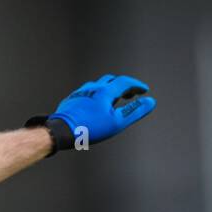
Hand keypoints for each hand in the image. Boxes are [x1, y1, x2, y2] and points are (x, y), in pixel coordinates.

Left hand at [27, 74, 154, 152]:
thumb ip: (134, 111)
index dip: (137, 85)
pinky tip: (95, 106)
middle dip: (123, 85)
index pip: (125, 82)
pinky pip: (87, 93)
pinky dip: (96, 95)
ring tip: (114, 100)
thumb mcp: (116, 123)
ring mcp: (80, 93)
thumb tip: (151, 102)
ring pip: (98, 85)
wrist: (61, 131)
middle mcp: (92, 88)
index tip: (144, 90)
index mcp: (105, 91)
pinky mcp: (71, 100)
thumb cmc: (89, 128)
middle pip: (111, 80)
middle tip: (130, 94)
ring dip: (109, 89)